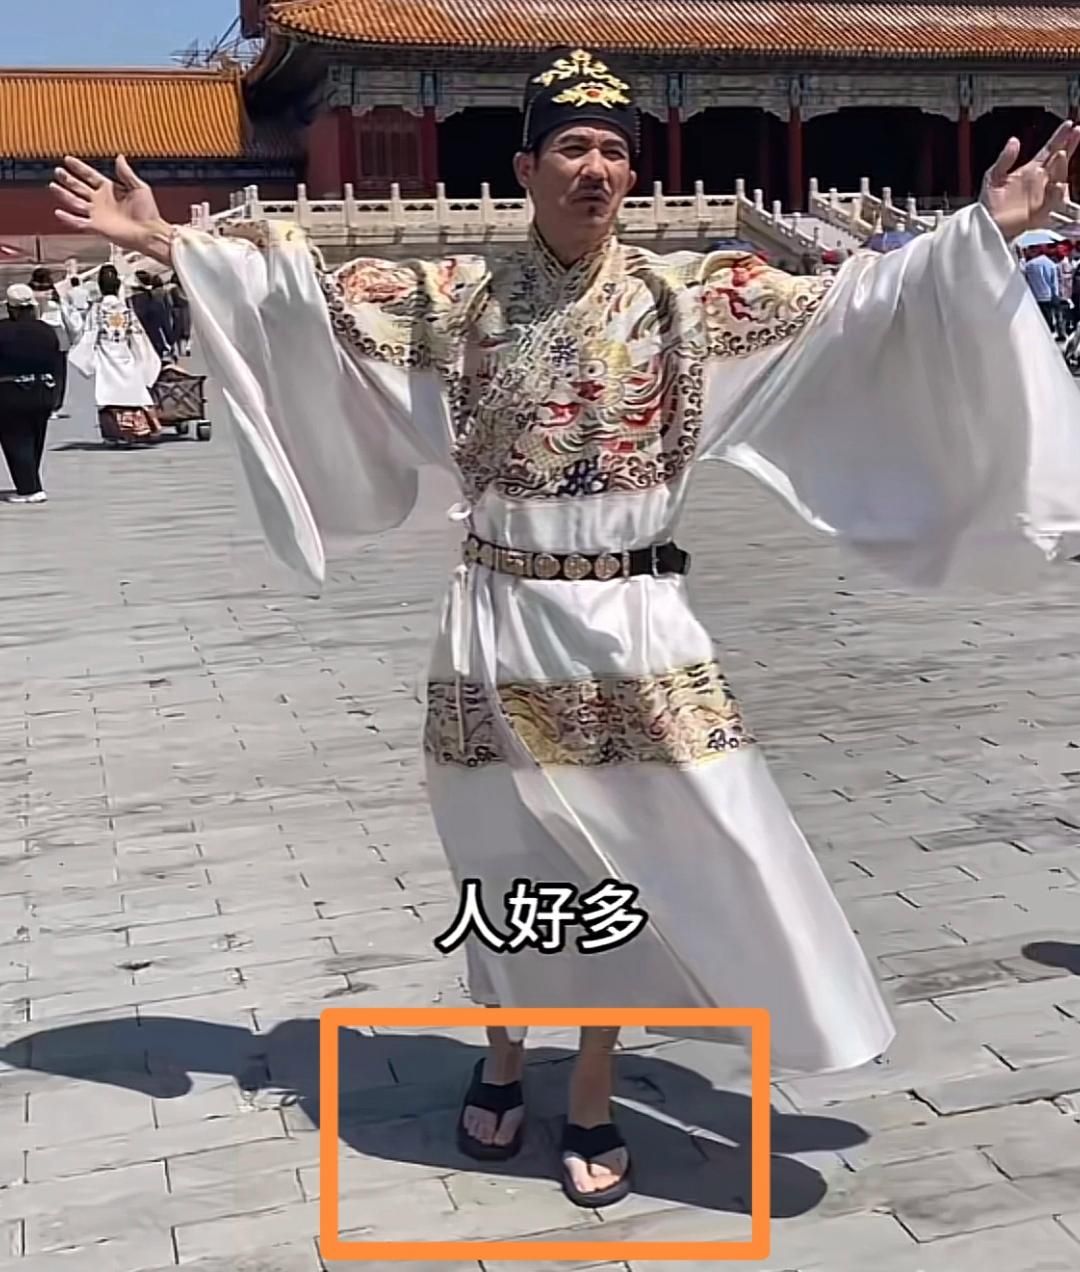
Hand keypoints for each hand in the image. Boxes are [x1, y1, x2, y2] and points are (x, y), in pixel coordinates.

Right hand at [51, 155, 173, 264]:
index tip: (68, 159)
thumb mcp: (139, 187)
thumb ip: (126, 173)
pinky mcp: (97, 227)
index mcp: (110, 189)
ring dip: (63, 194)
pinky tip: (59, 212)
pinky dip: (68, 218)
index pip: (90, 175)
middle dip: (67, 179)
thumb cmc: (149, 213)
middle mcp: (101, 201)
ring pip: (75, 202)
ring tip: (53, 186)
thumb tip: (120, 157)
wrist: (150, 233)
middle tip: (58, 171)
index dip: (79, 168)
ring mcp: (98, 214)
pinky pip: (79, 222)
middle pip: (79, 187)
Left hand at [979, 121, 1079, 241]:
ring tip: (1060, 154)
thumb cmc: (989, 203)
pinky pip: (1053, 201)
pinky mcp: (1041, 212)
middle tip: (1075, 132)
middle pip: (1059, 160)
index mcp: (1030, 170)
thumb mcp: (993, 176)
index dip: (1060, 137)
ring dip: (1061, 166)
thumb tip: (1013, 141)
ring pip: (1058, 178)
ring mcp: (1043, 195)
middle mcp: (1040, 181)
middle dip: (1068, 145)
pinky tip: (1057, 184)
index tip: (1069, 125)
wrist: (985, 225)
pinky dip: (1056, 194)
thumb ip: (1004, 159)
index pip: (1049, 150)